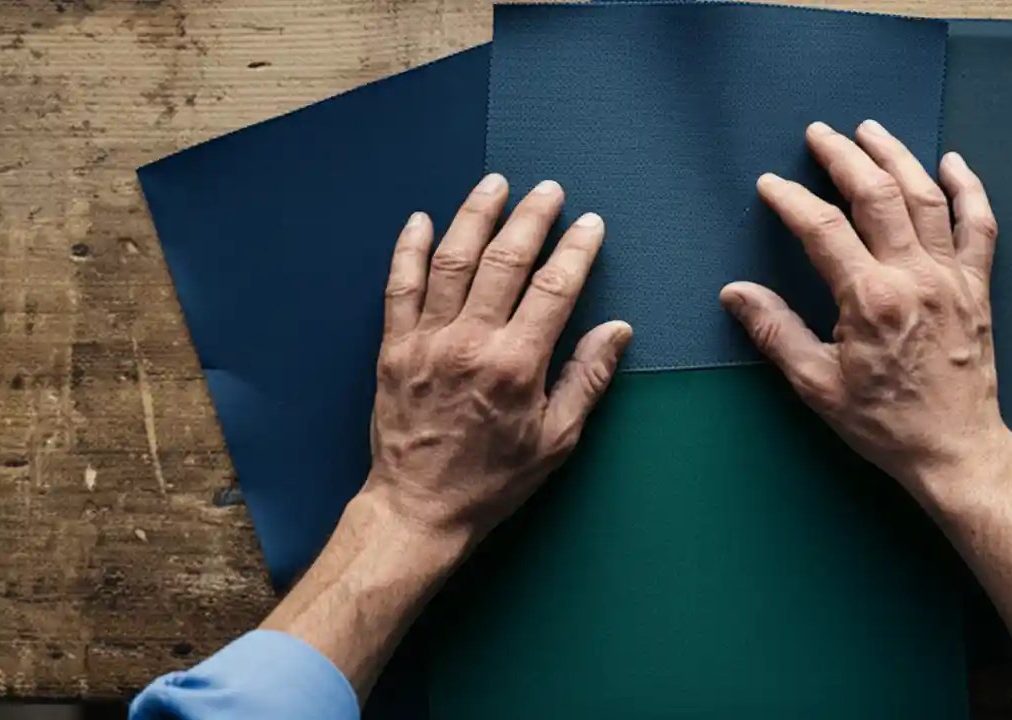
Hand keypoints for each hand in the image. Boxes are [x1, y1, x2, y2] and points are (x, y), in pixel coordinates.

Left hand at [368, 173, 630, 546]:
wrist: (419, 508)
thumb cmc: (494, 480)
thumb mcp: (557, 440)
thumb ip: (588, 379)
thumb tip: (617, 329)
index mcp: (517, 364)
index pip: (555, 288)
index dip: (577, 249)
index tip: (590, 223)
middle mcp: (471, 342)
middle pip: (505, 261)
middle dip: (531, 218)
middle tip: (549, 190)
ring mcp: (427, 340)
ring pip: (453, 261)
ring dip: (475, 216)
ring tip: (495, 184)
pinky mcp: (394, 348)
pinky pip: (399, 286)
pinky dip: (410, 250)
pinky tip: (421, 220)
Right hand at [724, 121, 1011, 671]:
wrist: (955, 450)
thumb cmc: (884, 424)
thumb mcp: (817, 387)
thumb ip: (775, 332)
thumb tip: (735, 293)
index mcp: (871, 299)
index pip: (824, 229)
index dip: (792, 200)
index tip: (770, 185)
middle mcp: (915, 276)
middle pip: (878, 195)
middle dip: (843, 158)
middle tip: (819, 134)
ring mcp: (952, 277)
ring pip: (926, 197)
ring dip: (897, 156)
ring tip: (870, 130)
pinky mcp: (978, 287)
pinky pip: (980, 225)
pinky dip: (969, 189)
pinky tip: (953, 163)